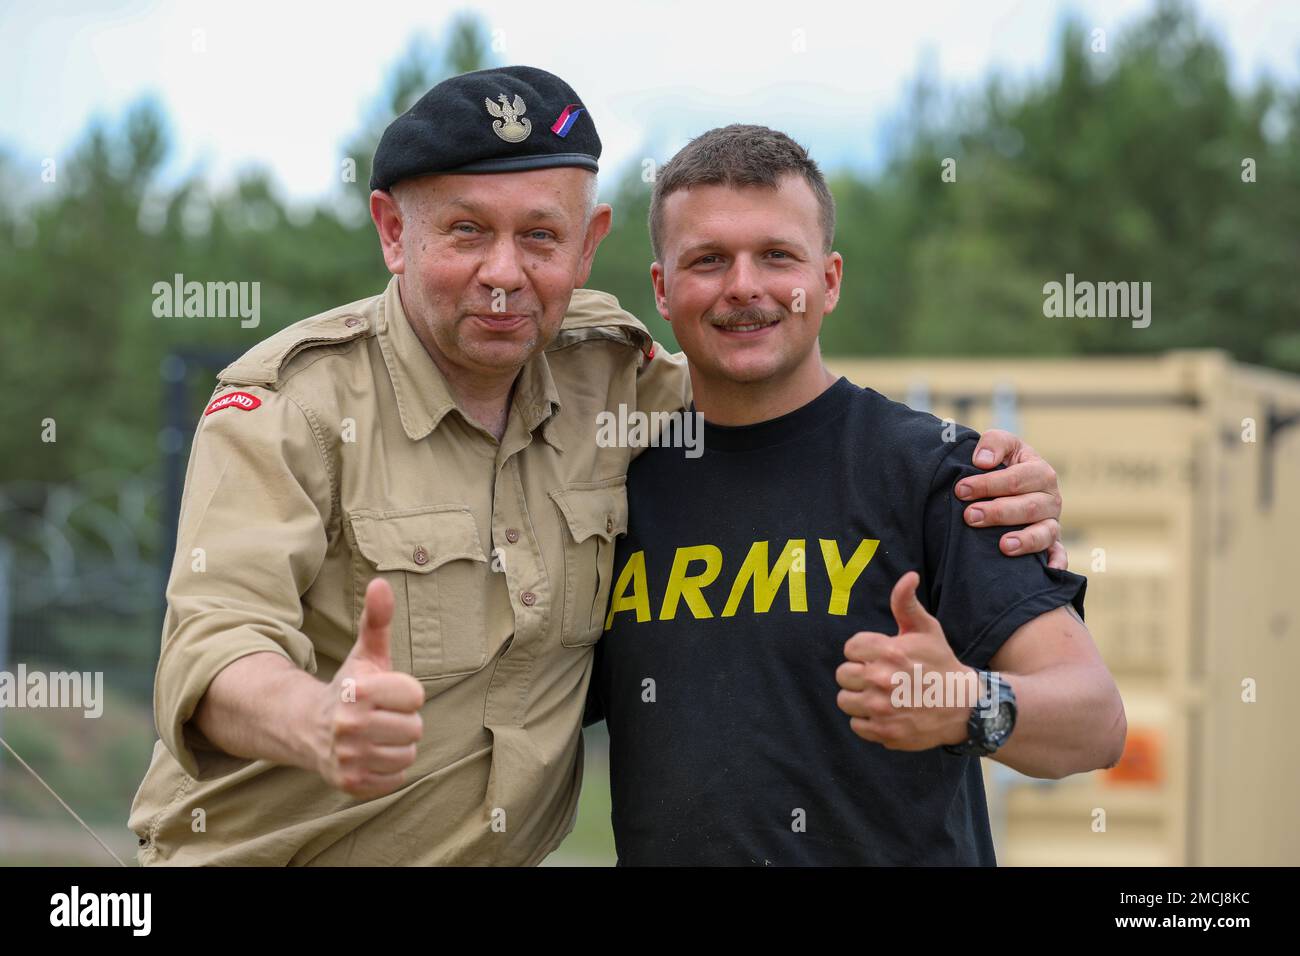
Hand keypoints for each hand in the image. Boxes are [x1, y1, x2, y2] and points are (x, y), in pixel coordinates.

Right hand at [311, 578, 424, 799]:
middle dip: (403, 721)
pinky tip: (371, 754)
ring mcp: (347, 758)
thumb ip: (376, 619)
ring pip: (408, 755)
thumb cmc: (350, 687)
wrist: (307, 728)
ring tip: (376, 735)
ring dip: (397, 745)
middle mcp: (348, 726)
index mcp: (357, 691)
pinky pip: (397, 778)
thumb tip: (381, 582)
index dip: (406, 694)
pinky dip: (389, 769)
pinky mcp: (349, 783)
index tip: (386, 693)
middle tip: (380, 716)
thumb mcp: (364, 653)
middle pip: (415, 728)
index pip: (415, 696)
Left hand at [835, 572, 974, 750]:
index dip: (863, 651)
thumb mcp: (927, 629)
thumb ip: (907, 603)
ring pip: (844, 700)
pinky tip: (886, 712)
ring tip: (879, 695)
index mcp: (890, 651)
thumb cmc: (940, 663)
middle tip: (878, 676)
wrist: (963, 705)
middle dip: (858, 673)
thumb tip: (908, 576)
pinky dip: (867, 721)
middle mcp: (882, 680)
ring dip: (858, 698)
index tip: (879, 656)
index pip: (850, 648)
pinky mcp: (885, 732)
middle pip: (842, 674)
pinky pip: (856, 724)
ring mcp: (882, 709)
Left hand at [955, 429, 1067, 568]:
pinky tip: (1048, 570)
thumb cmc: (1003, 464)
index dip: (988, 484)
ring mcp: (1052, 522)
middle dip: (998, 512)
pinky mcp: (1052, 543)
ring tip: (1003, 545)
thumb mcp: (1001, 445)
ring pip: (1044, 532)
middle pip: (1028, 507)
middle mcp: (1051, 498)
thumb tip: (983, 461)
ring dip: (1025, 540)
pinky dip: (1057, 563)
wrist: (1011, 484)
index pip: (1016, 478)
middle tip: (970, 516)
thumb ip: (994, 443)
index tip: (961, 490)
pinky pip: (1059, 555)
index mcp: (1040, 472)